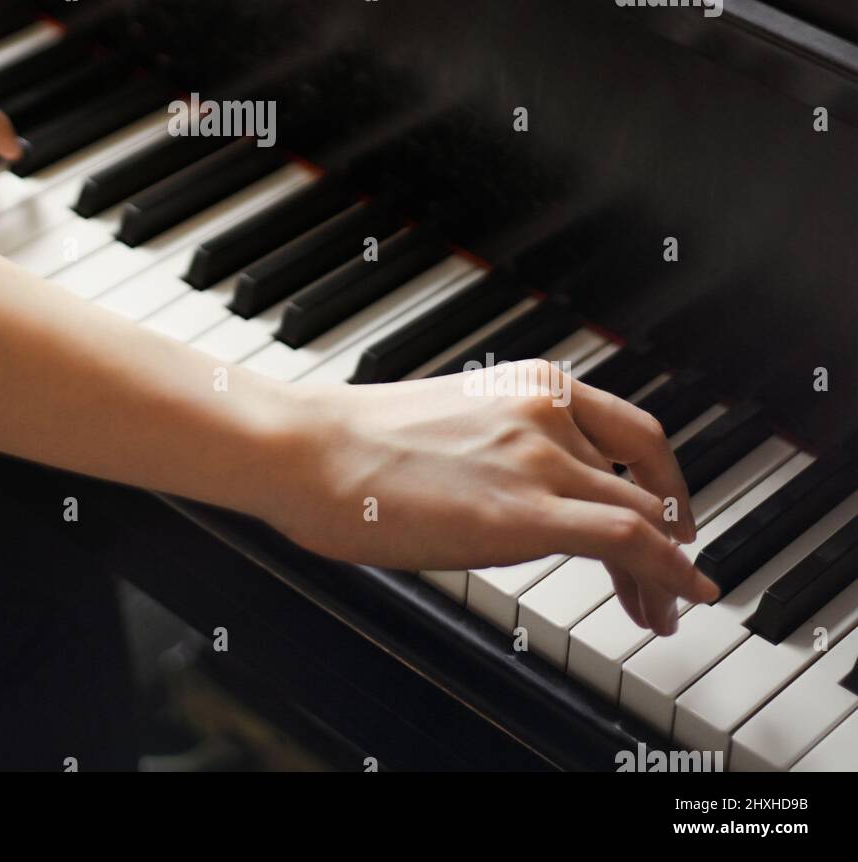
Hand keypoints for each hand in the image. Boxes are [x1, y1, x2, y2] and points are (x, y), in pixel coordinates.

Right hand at [268, 360, 717, 635]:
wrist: (311, 449)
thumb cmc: (355, 441)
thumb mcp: (452, 422)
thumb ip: (502, 444)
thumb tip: (518, 492)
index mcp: (530, 384)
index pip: (629, 430)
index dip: (662, 477)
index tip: (667, 512)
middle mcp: (548, 412)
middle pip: (646, 473)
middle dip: (674, 526)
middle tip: (678, 567)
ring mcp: (541, 458)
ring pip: (646, 515)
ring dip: (669, 569)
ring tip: (663, 609)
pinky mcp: (527, 511)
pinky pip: (630, 540)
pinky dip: (672, 572)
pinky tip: (682, 597)